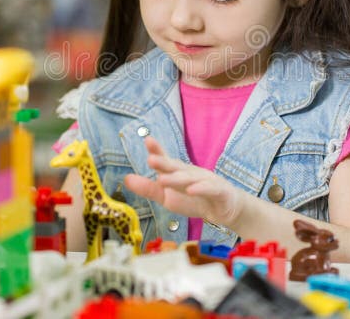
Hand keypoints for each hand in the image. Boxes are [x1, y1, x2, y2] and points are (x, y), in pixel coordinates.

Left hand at [124, 136, 244, 226]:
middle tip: (150, 159)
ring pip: (190, 179)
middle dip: (164, 163)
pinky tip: (191, 190)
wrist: (224, 210)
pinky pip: (209, 189)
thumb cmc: (193, 200)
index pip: (166, 160)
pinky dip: (201, 189)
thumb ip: (148, 189)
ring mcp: (206, 180)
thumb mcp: (166, 197)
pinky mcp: (219, 191)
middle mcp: (191, 173)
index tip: (147, 140)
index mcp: (178, 172)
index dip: (158, 150)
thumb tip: (126, 178)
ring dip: (177, 178)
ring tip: (163, 179)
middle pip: (176, 167)